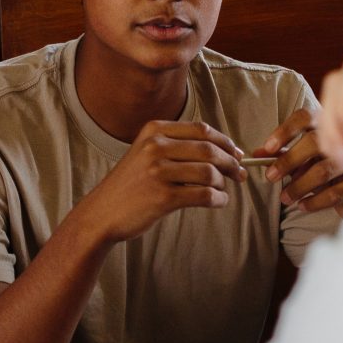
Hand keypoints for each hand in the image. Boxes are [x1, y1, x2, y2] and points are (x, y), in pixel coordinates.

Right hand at [74, 121, 244, 243]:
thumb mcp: (146, 153)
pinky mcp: (163, 197)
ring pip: (209, 172)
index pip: (201, 129)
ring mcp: (159, 172)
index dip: (225, 142)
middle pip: (209, 149)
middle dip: (230, 162)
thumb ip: (177, 146)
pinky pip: (204, 195)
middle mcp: (155, 147)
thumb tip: (224, 150)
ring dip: (223, 183)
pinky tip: (218, 202)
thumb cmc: (130, 185)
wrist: (102, 213)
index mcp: (154, 131)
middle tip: (240, 174)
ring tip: (223, 191)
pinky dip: (218, 199)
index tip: (236, 153)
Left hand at [253, 108, 342, 213]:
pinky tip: (302, 206)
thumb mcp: (306, 155)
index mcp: (328, 121)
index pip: (304, 117)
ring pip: (322, 170)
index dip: (284, 131)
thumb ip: (283, 152)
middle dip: (288, 161)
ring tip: (284, 198)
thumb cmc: (328, 164)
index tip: (268, 149)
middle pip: (313, 141)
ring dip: (298, 186)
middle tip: (270, 177)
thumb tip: (255, 155)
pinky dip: (315, 201)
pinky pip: (335, 192)